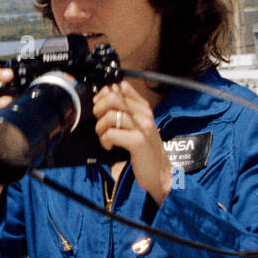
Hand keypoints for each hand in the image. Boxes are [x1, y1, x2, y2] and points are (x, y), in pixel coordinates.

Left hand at [92, 82, 171, 204]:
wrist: (159, 172)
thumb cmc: (142, 148)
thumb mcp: (134, 125)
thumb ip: (122, 110)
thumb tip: (103, 93)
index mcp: (142, 106)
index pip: (120, 86)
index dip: (104, 92)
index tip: (99, 103)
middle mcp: (144, 113)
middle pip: (111, 98)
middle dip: (98, 110)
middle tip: (101, 123)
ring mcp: (142, 127)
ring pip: (109, 116)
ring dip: (100, 128)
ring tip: (105, 138)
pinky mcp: (138, 141)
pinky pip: (111, 134)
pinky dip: (105, 141)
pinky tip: (109, 146)